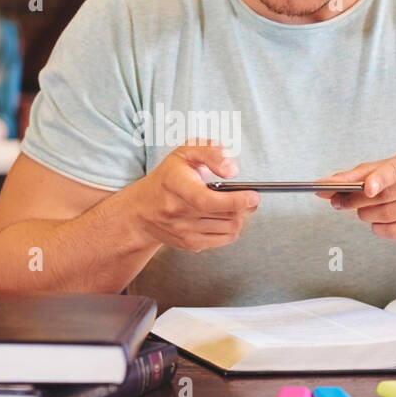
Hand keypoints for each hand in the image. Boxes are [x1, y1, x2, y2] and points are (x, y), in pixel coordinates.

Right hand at [128, 140, 258, 252]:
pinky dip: (232, 228)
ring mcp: (183, 231)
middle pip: (225, 215)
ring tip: (235, 204)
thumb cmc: (168, 176)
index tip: (253, 195)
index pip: (206, 200)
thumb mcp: (186, 152)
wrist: (142, 210)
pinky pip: (225, 239)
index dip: (234, 200)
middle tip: (250, 196)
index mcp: (174, 184)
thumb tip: (232, 170)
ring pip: (230, 228)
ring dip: (240, 216)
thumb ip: (211, 153)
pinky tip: (225, 216)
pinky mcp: (190, 244)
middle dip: (245, 206)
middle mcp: (176, 211)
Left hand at [315, 147, 395, 239]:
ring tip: (361, 212)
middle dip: (356, 200)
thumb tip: (323, 186)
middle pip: (386, 194)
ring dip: (365, 215)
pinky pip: (395, 231)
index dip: (380, 178)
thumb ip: (355, 176)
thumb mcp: (383, 169)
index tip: (366, 188)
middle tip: (337, 202)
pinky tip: (376, 223)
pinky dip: (378, 229)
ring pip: (388, 214)